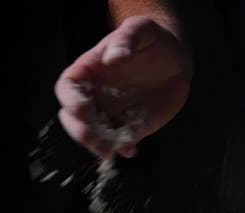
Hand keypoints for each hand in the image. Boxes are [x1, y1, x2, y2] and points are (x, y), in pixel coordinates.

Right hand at [55, 16, 190, 158]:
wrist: (175, 58)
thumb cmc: (151, 39)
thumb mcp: (140, 29)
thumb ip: (125, 40)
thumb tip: (112, 58)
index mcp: (89, 71)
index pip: (68, 87)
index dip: (70, 99)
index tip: (82, 108)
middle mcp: (96, 95)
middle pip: (74, 117)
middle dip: (80, 130)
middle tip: (92, 138)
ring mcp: (114, 112)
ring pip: (97, 134)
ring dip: (100, 145)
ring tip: (111, 151)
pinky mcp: (134, 125)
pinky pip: (124, 141)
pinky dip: (124, 148)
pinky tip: (131, 150)